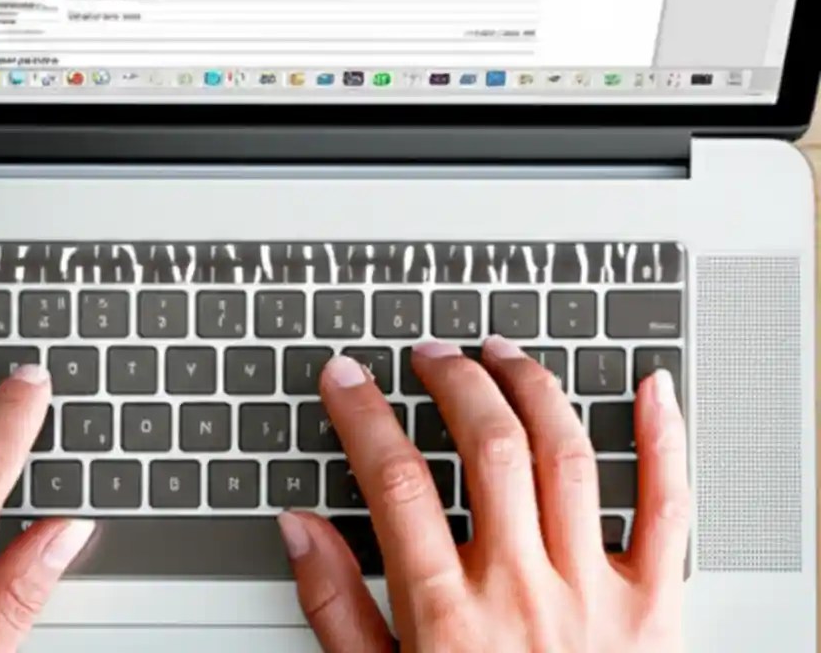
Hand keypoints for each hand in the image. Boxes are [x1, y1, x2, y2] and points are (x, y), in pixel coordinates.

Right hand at [280, 337, 687, 651]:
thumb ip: (336, 606)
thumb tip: (300, 527)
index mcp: (449, 616)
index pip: (395, 481)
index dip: (362, 414)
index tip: (346, 379)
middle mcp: (523, 591)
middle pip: (487, 448)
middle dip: (452, 382)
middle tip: (429, 356)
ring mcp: (595, 593)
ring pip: (566, 456)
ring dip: (531, 387)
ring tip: (501, 353)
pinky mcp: (659, 606)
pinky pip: (670, 506)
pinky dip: (664, 439)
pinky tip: (649, 387)